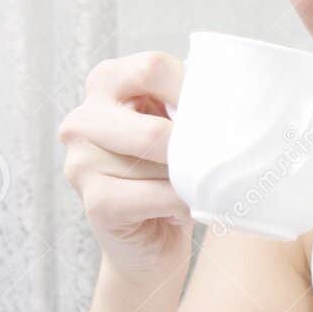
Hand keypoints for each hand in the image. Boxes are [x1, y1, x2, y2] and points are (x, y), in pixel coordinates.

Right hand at [58, 51, 192, 285]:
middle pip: (155, 129)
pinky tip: (178, 211)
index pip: (154, 68)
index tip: (215, 115)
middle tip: (208, 162)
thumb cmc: (168, 174)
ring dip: (186, 181)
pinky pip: (160, 197)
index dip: (193, 92)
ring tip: (183, 188)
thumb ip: (188, 104)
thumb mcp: (176, 125)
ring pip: (161, 164)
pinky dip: (182, 206)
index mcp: (105, 83)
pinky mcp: (95, 201)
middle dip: (191, 151)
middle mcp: (83, 118)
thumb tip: (230, 100)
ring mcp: (82, 161)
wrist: (150, 243)